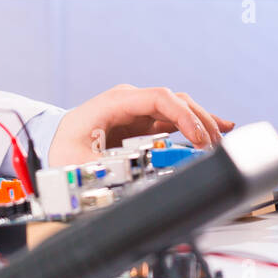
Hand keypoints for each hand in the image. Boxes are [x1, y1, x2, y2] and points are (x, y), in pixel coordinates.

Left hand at [48, 84, 234, 168]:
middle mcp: (131, 101)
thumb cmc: (63, 150)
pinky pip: (177, 118)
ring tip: (221, 141)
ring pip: (180, 108)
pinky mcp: (145, 123)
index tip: (199, 138)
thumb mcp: (74, 162)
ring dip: (202, 122)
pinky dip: (197, 124)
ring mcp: (139, 110)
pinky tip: (219, 128)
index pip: (159, 98)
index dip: (183, 116)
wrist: (56, 144)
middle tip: (214, 147)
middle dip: (200, 121)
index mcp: (115, 102)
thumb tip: (121, 179)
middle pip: (176, 101)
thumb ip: (98, 169)